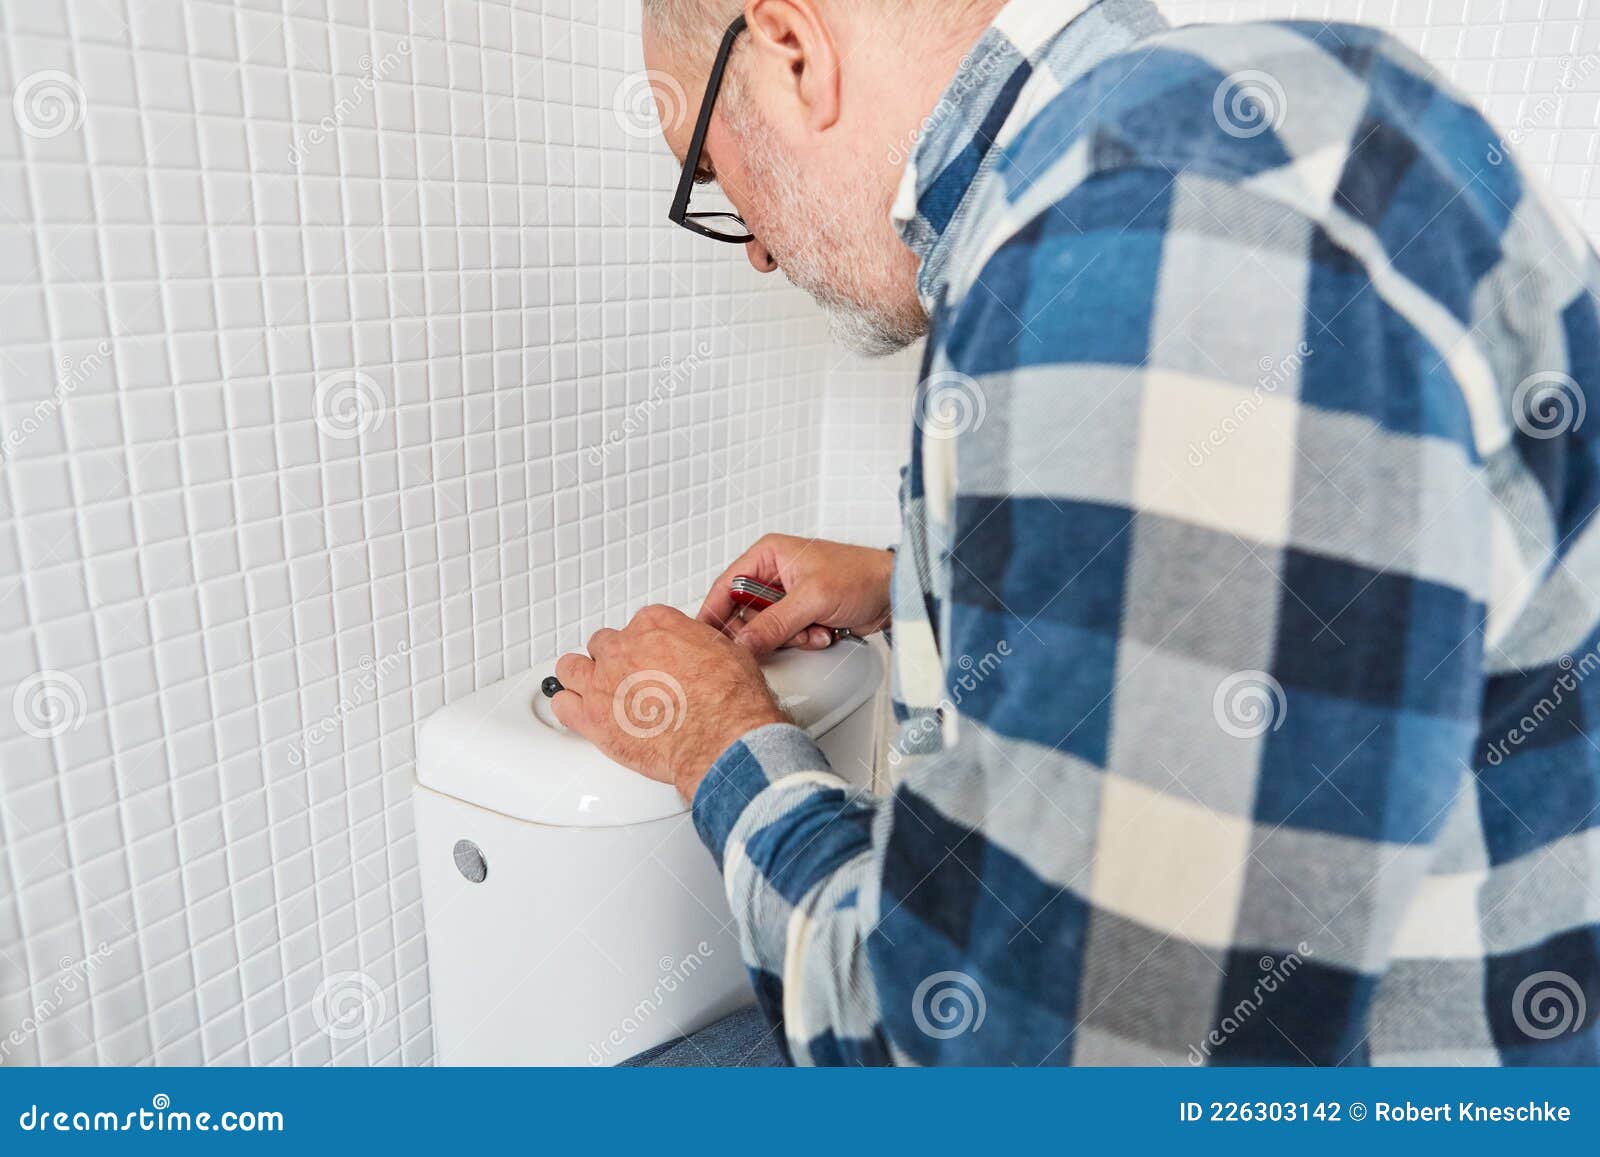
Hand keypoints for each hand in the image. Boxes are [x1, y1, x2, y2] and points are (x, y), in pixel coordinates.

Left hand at [551, 605, 788, 799]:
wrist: (720, 736)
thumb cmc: (728, 700)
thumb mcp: (727, 652)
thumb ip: (702, 647)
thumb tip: (706, 652)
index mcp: (655, 625)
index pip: (638, 624)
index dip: (645, 643)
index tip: (651, 654)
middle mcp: (624, 648)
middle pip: (603, 644)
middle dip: (614, 659)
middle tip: (628, 676)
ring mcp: (604, 681)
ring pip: (571, 667)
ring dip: (580, 676)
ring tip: (591, 688)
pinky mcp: (592, 717)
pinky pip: (562, 705)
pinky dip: (569, 707)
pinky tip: (578, 712)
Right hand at [699, 534, 893, 655]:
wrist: (894, 593)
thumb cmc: (860, 576)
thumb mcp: (812, 599)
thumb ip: (774, 624)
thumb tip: (742, 645)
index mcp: (768, 555)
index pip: (726, 587)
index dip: (714, 614)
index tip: (706, 641)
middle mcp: (773, 574)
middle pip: (743, 614)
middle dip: (765, 631)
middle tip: (781, 637)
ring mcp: (787, 597)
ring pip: (765, 630)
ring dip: (789, 638)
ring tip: (814, 631)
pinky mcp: (801, 615)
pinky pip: (786, 637)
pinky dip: (803, 640)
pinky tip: (823, 633)